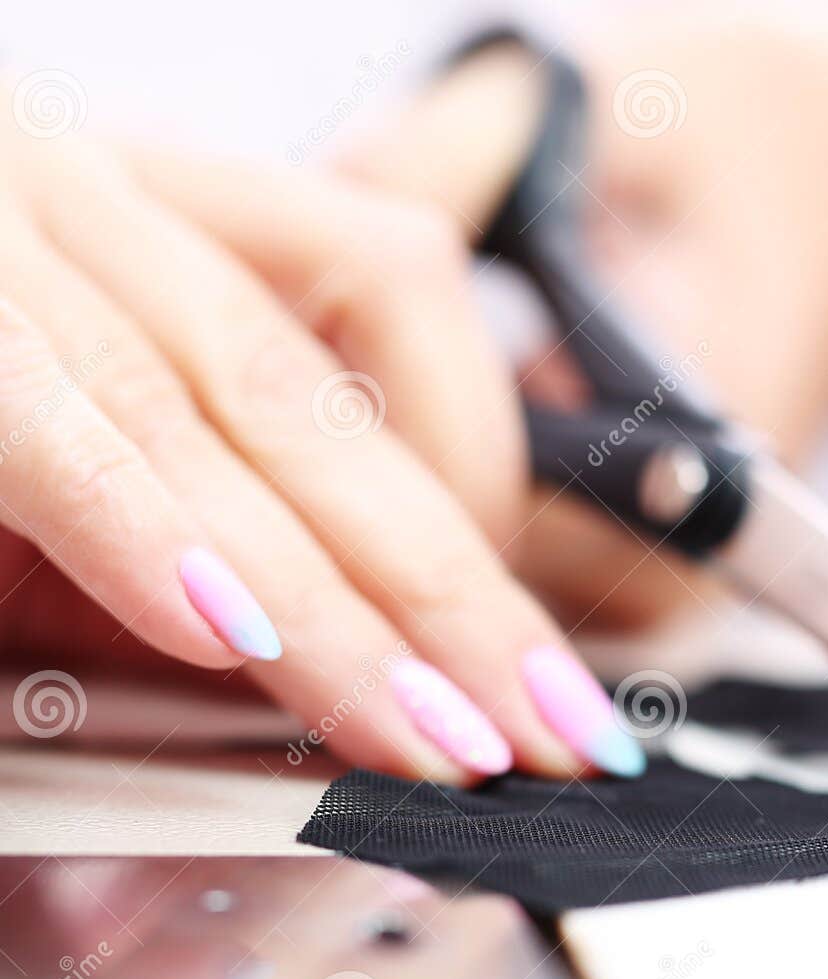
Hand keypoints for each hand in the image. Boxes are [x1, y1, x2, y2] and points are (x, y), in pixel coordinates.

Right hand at [0, 100, 644, 783]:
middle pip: (328, 402)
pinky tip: (230, 629)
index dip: (483, 473)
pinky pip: (50, 410)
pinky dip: (137, 524)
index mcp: (134, 205)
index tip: (534, 636)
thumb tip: (288, 630)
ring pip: (224, 402)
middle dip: (460, 588)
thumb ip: (153, 508)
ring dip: (342, 595)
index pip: (389, 297)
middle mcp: (76, 182)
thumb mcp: (44, 443)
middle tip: (561, 728)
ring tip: (443, 733)